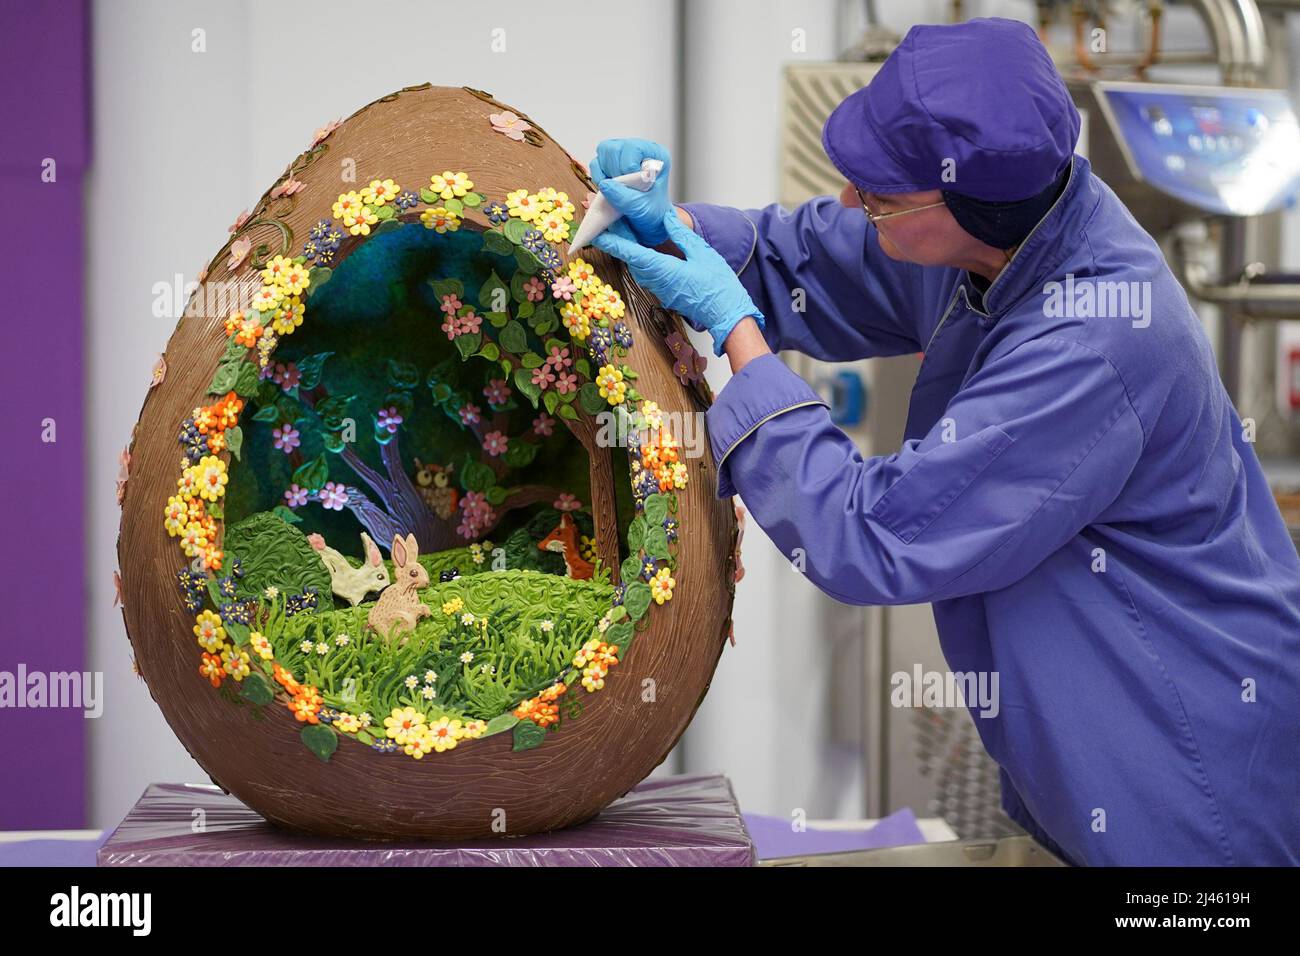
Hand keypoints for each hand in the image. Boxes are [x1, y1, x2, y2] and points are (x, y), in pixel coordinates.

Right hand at [588, 138, 672, 246]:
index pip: (633, 148)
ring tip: (617, 189)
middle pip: (614, 148)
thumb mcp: (643, 208)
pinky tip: (610, 189)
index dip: (627, 167)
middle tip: (623, 189)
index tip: (632, 185)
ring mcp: (622, 155)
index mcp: (655, 154)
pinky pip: (596, 163)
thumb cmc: (652, 211)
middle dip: (614, 171)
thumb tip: (605, 185)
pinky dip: (599, 178)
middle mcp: (638, 150)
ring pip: (603, 152)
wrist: (646, 221)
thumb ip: (626, 198)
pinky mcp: (609, 163)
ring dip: (605, 174)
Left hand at [593, 211, 764, 355]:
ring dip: (626, 248)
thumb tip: (666, 219)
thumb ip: (681, 234)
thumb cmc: (718, 286)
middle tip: (605, 220)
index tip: (594, 232)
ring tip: (619, 228)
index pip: (629, 252)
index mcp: (663, 269)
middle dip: (615, 239)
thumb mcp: (702, 253)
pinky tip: (639, 245)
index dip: (610, 241)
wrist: (726, 314)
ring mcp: (659, 288)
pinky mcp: (664, 291)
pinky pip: (646, 271)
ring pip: (636, 265)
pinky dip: (638, 257)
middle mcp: (656, 280)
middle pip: (629, 257)